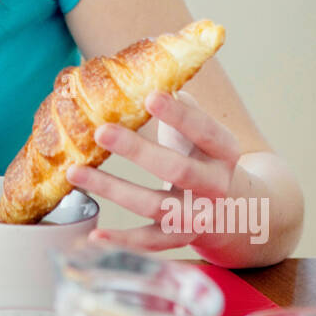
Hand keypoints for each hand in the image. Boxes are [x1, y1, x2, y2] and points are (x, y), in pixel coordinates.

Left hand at [64, 90, 241, 251]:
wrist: (240, 210)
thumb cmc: (204, 156)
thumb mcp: (200, 130)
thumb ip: (177, 103)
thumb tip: (142, 72)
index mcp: (225, 150)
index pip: (204, 130)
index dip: (179, 114)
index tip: (150, 96)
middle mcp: (216, 185)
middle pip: (178, 169)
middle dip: (138, 151)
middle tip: (102, 131)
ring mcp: (200, 216)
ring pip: (157, 206)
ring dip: (114, 190)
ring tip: (75, 172)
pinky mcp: (181, 239)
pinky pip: (151, 243)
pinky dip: (123, 241)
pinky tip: (95, 235)